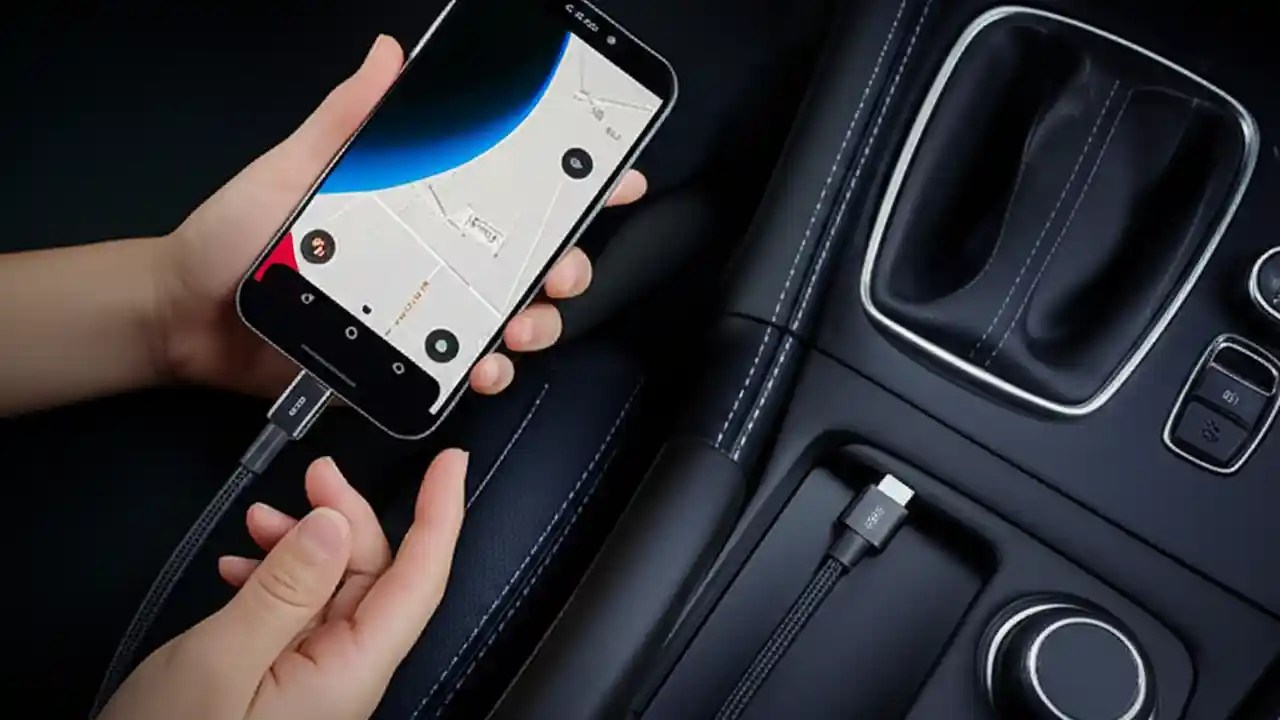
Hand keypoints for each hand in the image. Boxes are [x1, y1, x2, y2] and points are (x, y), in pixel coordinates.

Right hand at [100, 450, 467, 719]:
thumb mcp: (220, 661)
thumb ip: (283, 590)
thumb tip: (334, 524)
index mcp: (350, 671)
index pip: (420, 579)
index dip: (441, 515)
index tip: (450, 464)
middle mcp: (346, 675)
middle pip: (375, 575)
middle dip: (346, 517)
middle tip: (311, 478)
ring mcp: (319, 681)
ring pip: (335, 590)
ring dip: (302, 546)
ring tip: (257, 524)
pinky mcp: (288, 684)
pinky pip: (301, 616)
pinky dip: (276, 579)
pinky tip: (240, 569)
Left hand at [155, 34, 646, 397]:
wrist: (187, 318)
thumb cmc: (235, 237)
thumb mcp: (293, 170)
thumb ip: (346, 121)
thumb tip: (389, 58)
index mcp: (421, 210)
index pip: (505, 194)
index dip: (569, 188)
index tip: (616, 180)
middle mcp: (435, 262)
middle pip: (529, 263)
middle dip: (567, 264)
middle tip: (562, 268)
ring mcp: (425, 316)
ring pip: (512, 320)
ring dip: (536, 324)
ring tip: (522, 325)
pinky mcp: (406, 366)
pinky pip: (463, 372)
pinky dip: (488, 372)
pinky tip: (482, 367)